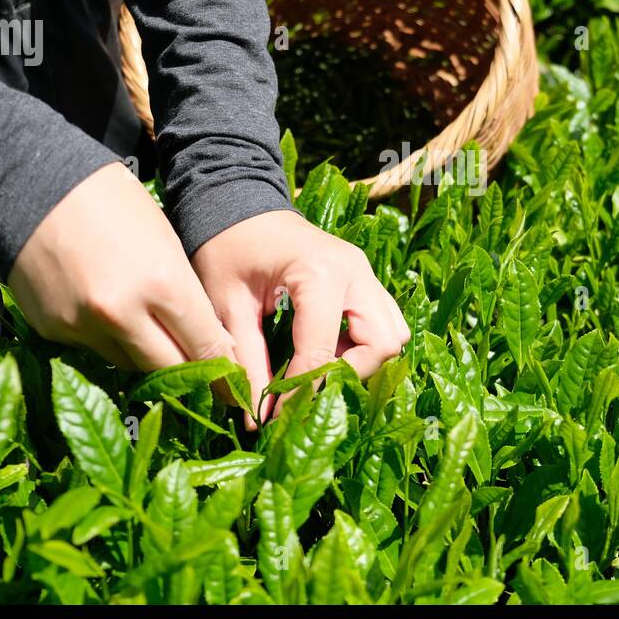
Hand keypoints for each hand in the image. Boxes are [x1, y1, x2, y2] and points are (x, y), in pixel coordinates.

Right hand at [8, 162, 235, 371]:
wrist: (33, 184)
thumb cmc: (113, 202)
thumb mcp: (166, 241)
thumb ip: (187, 295)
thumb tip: (209, 341)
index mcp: (162, 284)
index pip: (206, 347)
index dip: (224, 369)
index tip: (234, 384)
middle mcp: (122, 313)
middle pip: (169, 369)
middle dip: (189, 373)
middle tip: (202, 373)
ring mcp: (84, 326)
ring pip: (131, 365)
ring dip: (147, 355)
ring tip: (150, 330)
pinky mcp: (55, 331)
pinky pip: (95, 350)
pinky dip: (109, 340)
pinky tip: (106, 312)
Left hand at [191, 209, 410, 427]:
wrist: (237, 201)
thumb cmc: (226, 247)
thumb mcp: (228, 306)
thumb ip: (246, 361)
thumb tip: (254, 417)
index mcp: (320, 273)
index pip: (323, 351)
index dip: (300, 392)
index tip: (273, 417)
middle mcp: (355, 271)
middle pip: (381, 345)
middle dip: (344, 376)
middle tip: (302, 391)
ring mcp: (365, 272)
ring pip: (392, 334)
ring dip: (359, 361)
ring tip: (315, 371)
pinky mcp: (364, 279)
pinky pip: (383, 322)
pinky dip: (362, 346)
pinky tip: (325, 352)